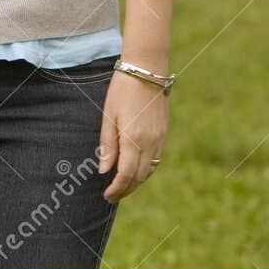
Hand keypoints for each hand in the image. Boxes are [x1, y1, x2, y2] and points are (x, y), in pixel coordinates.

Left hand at [98, 71, 167, 201]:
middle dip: (126, 190)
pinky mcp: (164, 134)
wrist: (146, 72)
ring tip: (122, 187)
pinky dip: (145, 170)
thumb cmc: (122, 91)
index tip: (107, 196)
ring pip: (150, 170)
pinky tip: (135, 169)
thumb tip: (103, 170)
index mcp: (133, 139)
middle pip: (140, 177)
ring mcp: (160, 139)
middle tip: (112, 196)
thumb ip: (107, 145)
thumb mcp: (108, 116)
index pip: (126, 174)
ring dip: (136, 182)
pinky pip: (156, 159)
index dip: (117, 189)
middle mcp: (150, 143)